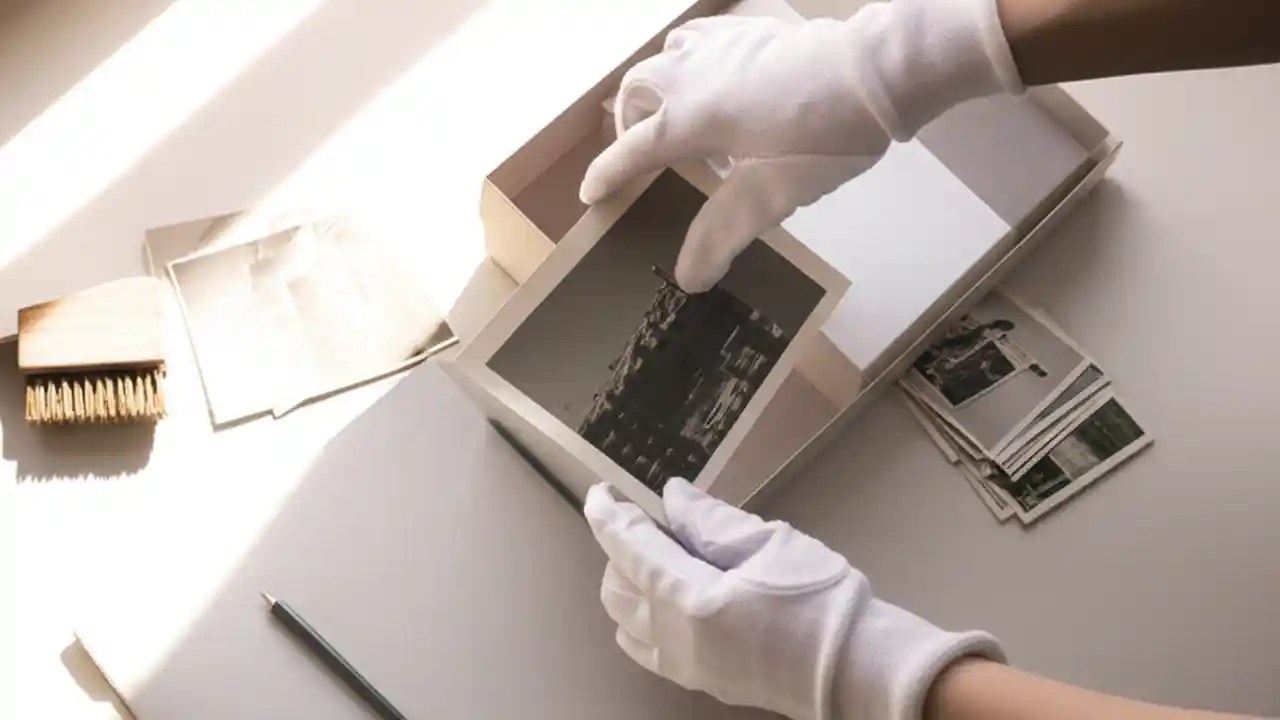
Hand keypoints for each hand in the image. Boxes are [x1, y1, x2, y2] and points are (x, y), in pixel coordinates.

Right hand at [579, 0, 1021, 292]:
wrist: (876, 72)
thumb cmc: (821, 138)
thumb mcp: (771, 196)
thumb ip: (722, 234)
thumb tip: (688, 278)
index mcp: (688, 120)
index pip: (631, 151)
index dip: (607, 175)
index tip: (590, 195)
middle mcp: (689, 76)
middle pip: (635, 95)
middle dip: (628, 126)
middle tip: (643, 157)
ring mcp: (718, 46)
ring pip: (663, 61)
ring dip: (656, 91)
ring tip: (679, 119)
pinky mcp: (748, 30)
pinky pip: (697, 41)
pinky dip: (689, 64)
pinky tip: (716, 82)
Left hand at [585, 479, 1002, 719]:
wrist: (857, 665)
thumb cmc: (821, 600)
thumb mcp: (768, 542)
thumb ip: (710, 520)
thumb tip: (673, 497)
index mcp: (690, 599)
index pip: (627, 549)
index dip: (608, 516)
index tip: (602, 493)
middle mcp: (675, 638)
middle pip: (616, 585)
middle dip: (622, 547)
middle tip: (651, 521)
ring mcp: (684, 664)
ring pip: (624, 619)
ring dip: (628, 581)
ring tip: (663, 555)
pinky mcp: (698, 679)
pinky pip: (644, 647)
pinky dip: (639, 616)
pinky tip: (667, 595)